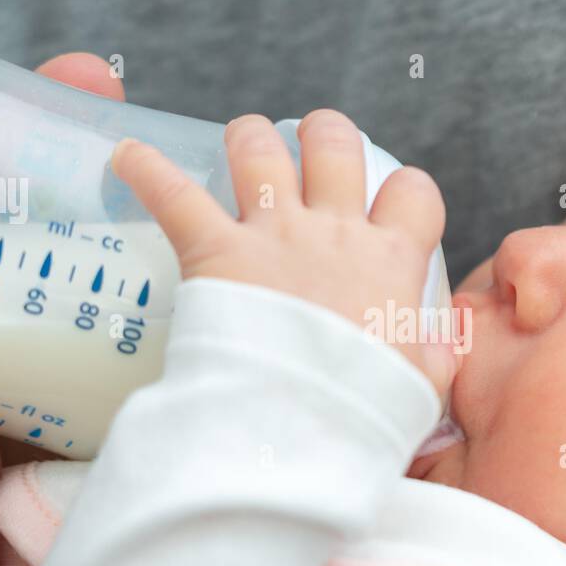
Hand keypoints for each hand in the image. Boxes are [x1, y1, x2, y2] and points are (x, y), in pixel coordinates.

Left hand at [112, 109, 455, 398]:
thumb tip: (439, 343)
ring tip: (242, 145)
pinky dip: (145, 170)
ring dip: (250, 139)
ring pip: (261, 148)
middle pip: (334, 144)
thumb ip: (433, 356)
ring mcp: (274, 236)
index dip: (405, 192)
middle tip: (310, 152)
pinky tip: (125, 156)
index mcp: (390, 261)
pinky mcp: (215, 251)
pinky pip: (174, 194)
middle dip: (323, 136)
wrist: (300, 428)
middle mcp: (334, 232)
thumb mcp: (419, 388)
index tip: (391, 208)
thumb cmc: (364, 412)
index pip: (415, 192)